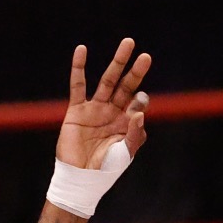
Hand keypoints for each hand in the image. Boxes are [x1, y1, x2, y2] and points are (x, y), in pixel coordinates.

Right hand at [58, 40, 150, 171]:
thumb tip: (139, 111)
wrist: (81, 178)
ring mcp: (95, 108)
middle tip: (146, 56)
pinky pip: (78, 85)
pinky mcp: (77, 110)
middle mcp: (112, 111)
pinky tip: (81, 50)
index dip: (140, 100)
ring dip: (117, 62)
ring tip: (128, 44)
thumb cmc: (106, 168)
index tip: (137, 104)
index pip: (138, 102)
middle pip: (126, 86)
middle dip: (136, 71)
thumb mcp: (126, 152)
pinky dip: (78, 67)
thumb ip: (135, 134)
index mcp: (126, 121)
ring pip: (108, 80)